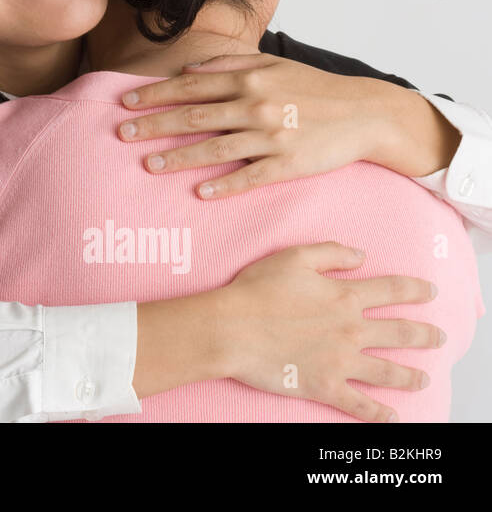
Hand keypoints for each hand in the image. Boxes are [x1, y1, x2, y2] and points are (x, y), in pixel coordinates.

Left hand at [115, 52, 453, 198]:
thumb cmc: (314, 88)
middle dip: (154, 125)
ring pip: (215, 148)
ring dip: (179, 158)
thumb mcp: (272, 64)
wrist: (365, 112)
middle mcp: (256, 105)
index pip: (190, 86)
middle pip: (194, 117)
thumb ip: (228, 63)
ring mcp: (272, 136)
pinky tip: (199, 192)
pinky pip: (250, 177)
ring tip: (148, 165)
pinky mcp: (289, 164)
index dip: (154, 94)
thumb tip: (187, 69)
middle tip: (122, 134)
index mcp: (249, 79)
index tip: (125, 102)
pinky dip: (224, 185)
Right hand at [214, 241, 442, 421]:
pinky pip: (360, 404)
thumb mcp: (292, 257)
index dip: (417, 290)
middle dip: (426, 335)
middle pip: (402, 333)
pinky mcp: (326, 386)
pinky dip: (379, 414)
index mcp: (345, 296)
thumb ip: (331, 252)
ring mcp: (341, 361)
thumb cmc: (256, 290)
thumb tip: (361, 255)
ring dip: (411, 376)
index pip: (394, 290)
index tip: (431, 292)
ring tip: (423, 379)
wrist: (231, 328)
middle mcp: (351, 329)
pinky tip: (392, 417)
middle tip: (439, 337)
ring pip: (389, 371)